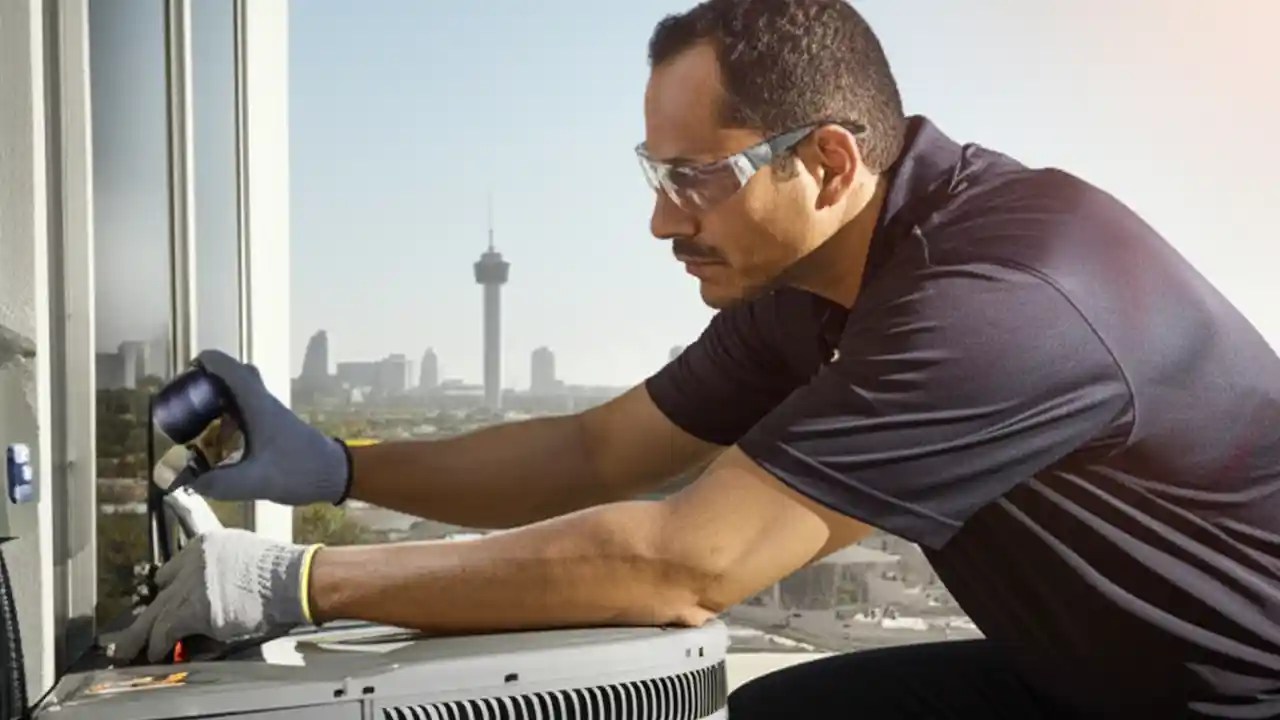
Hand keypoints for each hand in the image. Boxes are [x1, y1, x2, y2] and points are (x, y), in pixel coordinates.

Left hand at [100, 529, 320, 663]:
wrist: (291, 579)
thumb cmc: (279, 571)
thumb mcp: (243, 555)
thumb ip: (220, 570)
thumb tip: (211, 598)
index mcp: (204, 545)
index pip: (172, 569)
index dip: (169, 590)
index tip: (167, 601)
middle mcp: (191, 562)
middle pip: (158, 592)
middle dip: (145, 616)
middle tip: (131, 633)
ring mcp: (190, 586)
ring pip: (154, 613)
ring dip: (141, 635)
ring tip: (130, 650)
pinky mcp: (193, 611)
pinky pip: (166, 631)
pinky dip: (159, 644)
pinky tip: (156, 653)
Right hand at [176, 349, 351, 505]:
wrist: (336, 474)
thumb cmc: (299, 471)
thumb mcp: (257, 482)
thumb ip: (220, 484)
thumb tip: (189, 482)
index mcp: (258, 406)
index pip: (231, 369)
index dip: (206, 363)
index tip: (183, 376)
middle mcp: (263, 403)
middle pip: (235, 377)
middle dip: (208, 383)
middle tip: (187, 403)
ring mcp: (271, 413)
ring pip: (241, 393)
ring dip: (218, 401)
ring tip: (195, 424)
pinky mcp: (275, 425)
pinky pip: (247, 410)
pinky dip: (230, 418)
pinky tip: (220, 442)